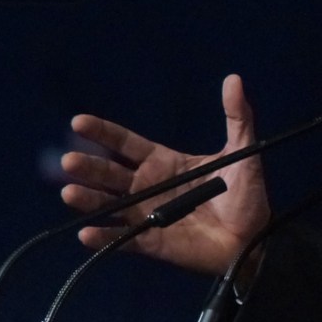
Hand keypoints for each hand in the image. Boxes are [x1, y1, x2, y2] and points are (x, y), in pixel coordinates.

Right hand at [59, 74, 271, 275]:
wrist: (253, 240)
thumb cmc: (244, 196)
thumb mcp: (242, 152)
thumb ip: (237, 117)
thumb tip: (234, 79)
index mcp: (164, 162)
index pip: (126, 144)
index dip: (103, 133)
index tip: (78, 123)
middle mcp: (148, 187)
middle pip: (111, 173)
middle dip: (90, 167)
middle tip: (68, 161)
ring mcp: (147, 215)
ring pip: (110, 205)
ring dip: (89, 200)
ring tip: (69, 193)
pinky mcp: (151, 242)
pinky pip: (123, 239)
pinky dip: (104, 237)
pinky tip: (85, 233)